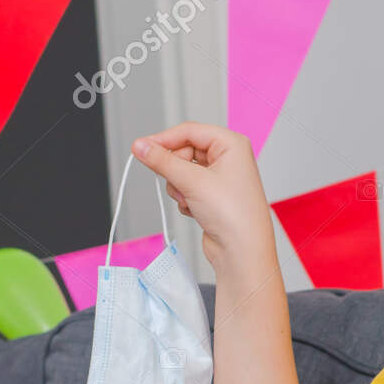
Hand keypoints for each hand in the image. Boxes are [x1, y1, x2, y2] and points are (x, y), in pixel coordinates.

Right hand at [130, 123, 273, 271]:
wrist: (243, 252)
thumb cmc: (234, 216)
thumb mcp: (192, 181)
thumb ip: (162, 161)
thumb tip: (140, 147)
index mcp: (232, 144)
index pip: (189, 131)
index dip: (164, 139)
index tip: (141, 148)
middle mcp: (228, 158)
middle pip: (184, 151)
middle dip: (175, 170)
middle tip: (175, 182)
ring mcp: (220, 178)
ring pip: (182, 171)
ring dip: (179, 187)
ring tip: (190, 200)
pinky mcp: (212, 196)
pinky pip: (187, 188)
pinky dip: (185, 199)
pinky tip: (196, 210)